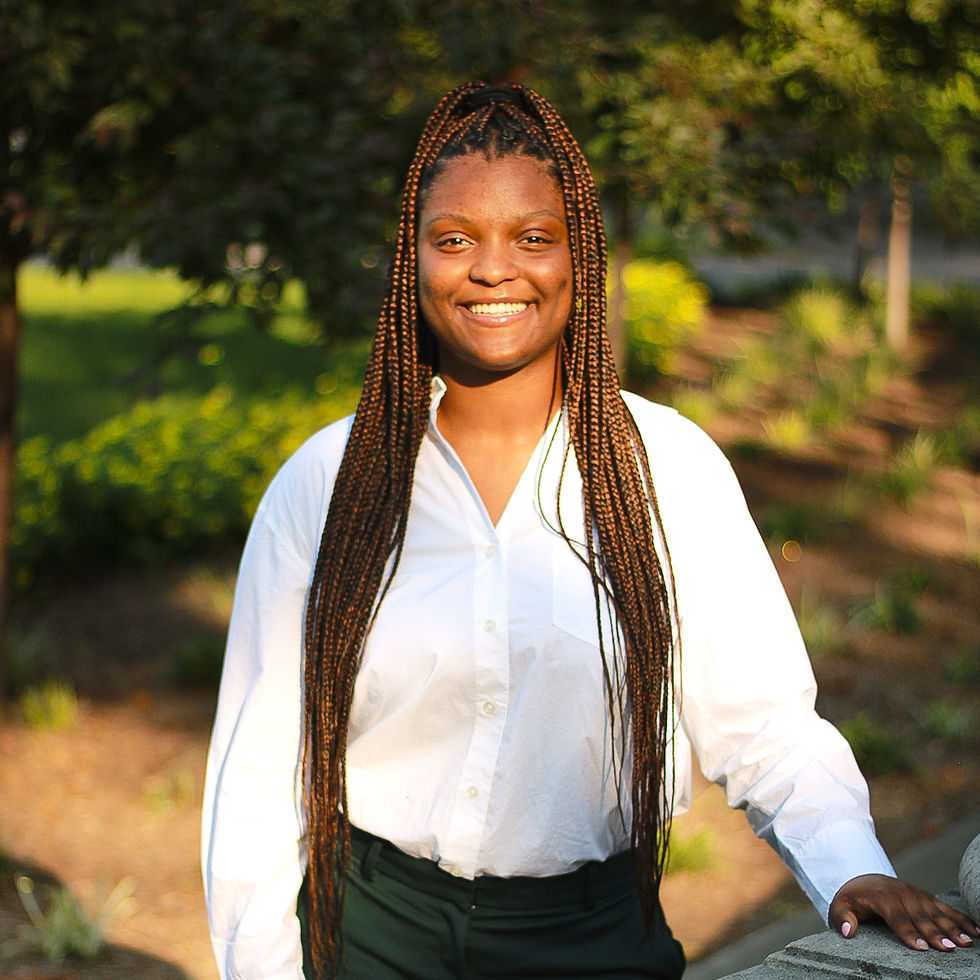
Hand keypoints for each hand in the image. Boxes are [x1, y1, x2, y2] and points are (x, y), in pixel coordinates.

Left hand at [829, 874, 979, 950]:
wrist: (863, 877)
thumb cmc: (853, 897)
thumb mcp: (840, 905)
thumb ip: (842, 917)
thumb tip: (848, 931)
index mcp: (881, 897)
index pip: (896, 916)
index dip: (909, 932)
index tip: (922, 947)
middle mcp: (901, 893)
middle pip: (920, 916)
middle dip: (935, 932)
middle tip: (950, 948)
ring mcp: (916, 894)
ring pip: (936, 912)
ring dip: (953, 927)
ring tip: (967, 943)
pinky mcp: (926, 897)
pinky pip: (946, 907)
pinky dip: (962, 919)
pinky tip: (976, 931)